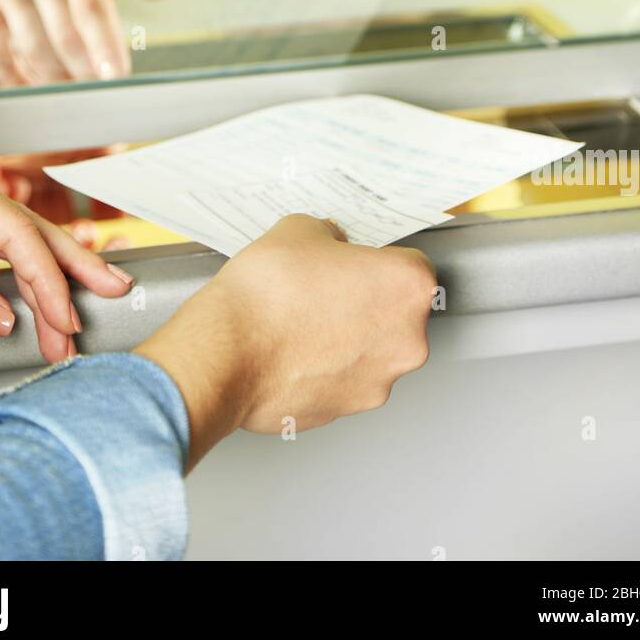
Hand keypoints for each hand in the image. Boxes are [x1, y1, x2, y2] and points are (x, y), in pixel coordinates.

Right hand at [0, 0, 174, 85]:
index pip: (91, 5)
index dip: (103, 45)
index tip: (117, 76)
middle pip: (62, 31)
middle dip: (84, 69)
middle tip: (101, 91)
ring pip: (30, 44)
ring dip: (54, 77)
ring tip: (75, 91)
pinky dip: (15, 75)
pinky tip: (37, 88)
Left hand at [0, 146, 135, 362]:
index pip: (11, 230)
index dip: (44, 278)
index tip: (63, 319)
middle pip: (24, 224)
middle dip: (70, 262)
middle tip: (114, 291)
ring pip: (11, 237)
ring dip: (47, 273)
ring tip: (86, 300)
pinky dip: (15, 273)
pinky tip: (37, 294)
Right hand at [135, 213, 436, 469]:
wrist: (226, 351)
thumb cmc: (266, 293)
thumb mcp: (300, 229)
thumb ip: (330, 235)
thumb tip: (330, 245)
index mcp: (408, 286)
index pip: (412, 264)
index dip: (378, 260)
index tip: (357, 263)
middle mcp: (407, 339)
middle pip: (398, 313)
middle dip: (367, 301)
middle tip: (326, 290)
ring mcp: (380, 381)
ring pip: (373, 350)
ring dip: (349, 337)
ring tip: (303, 322)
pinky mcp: (349, 410)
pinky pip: (346, 380)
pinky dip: (328, 368)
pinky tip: (295, 350)